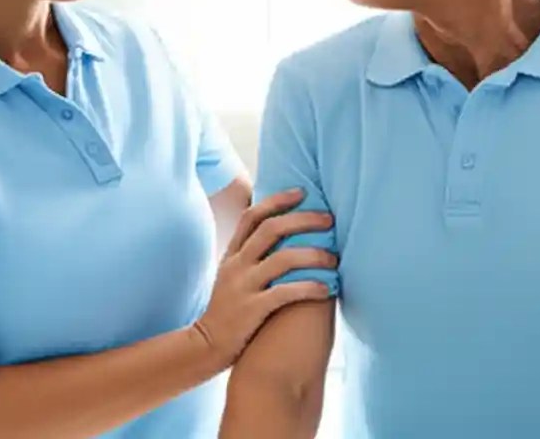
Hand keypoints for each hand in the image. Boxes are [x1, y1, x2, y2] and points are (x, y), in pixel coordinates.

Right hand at [192, 189, 335, 367]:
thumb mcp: (231, 276)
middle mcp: (237, 265)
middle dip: (303, 220)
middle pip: (271, 229)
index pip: (253, 216)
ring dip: (313, 255)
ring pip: (282, 259)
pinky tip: (327, 288)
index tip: (302, 192)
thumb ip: (249, 256)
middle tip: (329, 218)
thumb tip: (277, 235)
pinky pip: (285, 293)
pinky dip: (309, 287)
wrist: (206, 345)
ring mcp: (243, 287)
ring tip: (334, 258)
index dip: (277, 201)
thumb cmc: (228, 310)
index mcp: (232, 254)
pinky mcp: (252, 310)